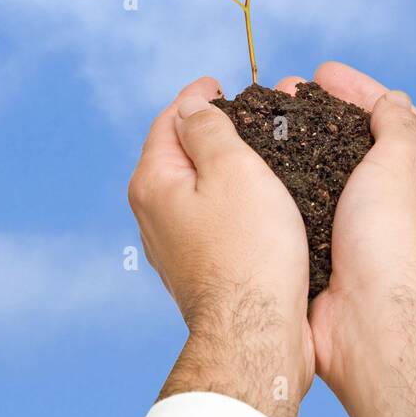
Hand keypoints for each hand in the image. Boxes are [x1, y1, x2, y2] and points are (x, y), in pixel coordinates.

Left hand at [129, 76, 314, 416]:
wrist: (257, 333)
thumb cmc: (251, 250)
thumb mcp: (233, 169)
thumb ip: (208, 128)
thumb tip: (191, 106)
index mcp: (154, 182)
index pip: (170, 119)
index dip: (198, 96)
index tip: (222, 84)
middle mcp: (154, 214)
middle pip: (180, 153)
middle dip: (211, 129)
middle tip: (249, 115)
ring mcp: (174, 245)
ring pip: (197, 188)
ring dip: (224, 166)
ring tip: (261, 153)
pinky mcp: (199, 268)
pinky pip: (212, 218)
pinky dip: (231, 200)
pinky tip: (260, 202)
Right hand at [277, 61, 415, 416]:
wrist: (373, 325)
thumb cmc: (397, 240)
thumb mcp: (404, 160)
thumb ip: (397, 123)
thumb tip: (393, 100)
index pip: (399, 117)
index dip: (361, 90)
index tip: (322, 72)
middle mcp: (405, 204)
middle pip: (361, 144)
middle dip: (323, 116)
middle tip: (285, 95)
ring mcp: (367, 230)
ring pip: (328, 174)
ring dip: (299, 147)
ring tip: (265, 124)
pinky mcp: (333, 253)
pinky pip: (307, 207)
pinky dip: (286, 185)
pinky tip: (261, 168)